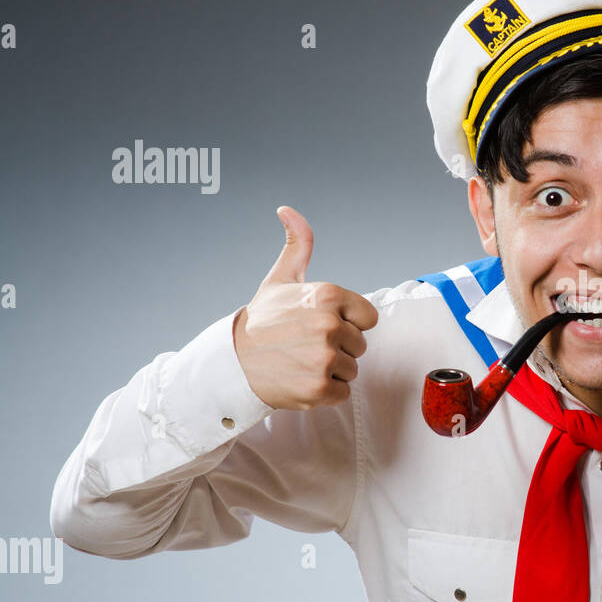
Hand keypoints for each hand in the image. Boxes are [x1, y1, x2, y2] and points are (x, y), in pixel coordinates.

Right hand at [232, 206, 379, 409]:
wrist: (233, 362)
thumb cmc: (261, 321)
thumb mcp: (280, 279)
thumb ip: (298, 245)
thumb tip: (287, 211)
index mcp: (327, 296)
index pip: (369, 317)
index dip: (349, 322)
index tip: (323, 324)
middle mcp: (329, 325)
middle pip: (360, 345)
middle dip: (339, 347)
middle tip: (307, 345)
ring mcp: (325, 358)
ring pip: (352, 369)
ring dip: (332, 369)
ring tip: (302, 361)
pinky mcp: (319, 388)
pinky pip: (343, 391)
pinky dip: (326, 391)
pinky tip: (302, 379)